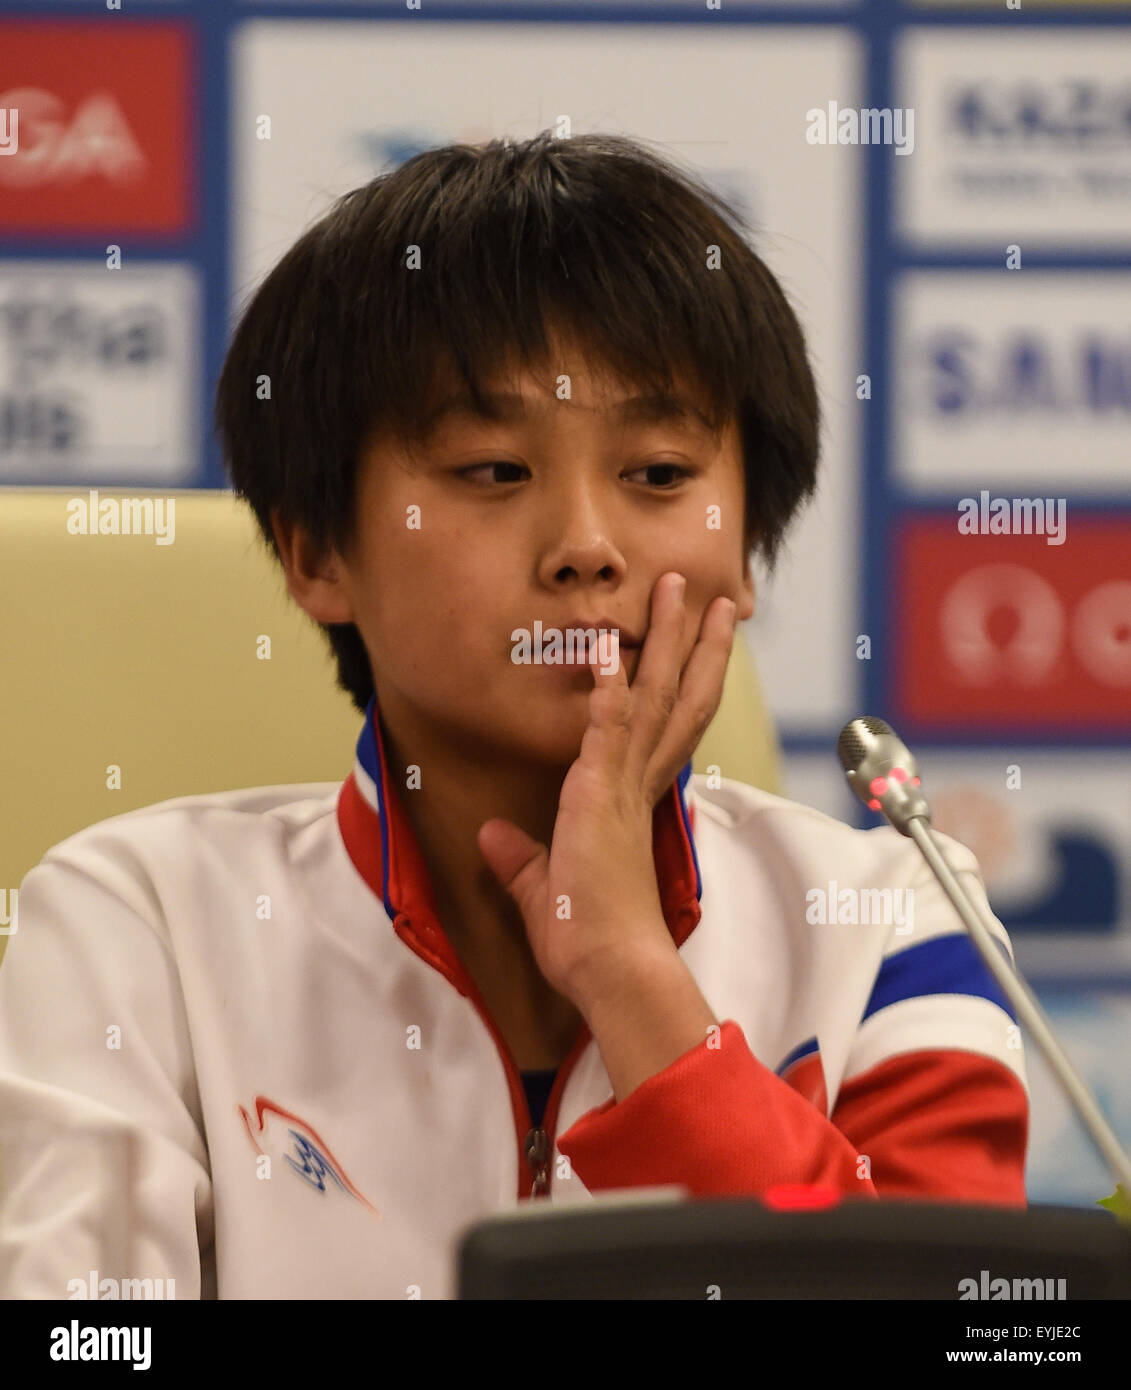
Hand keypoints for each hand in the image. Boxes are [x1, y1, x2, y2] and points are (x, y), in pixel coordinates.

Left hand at [477, 572, 737, 1009]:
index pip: (669, 727)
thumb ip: (521, 860)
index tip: (703, 646)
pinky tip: (606, 645)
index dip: (688, 682)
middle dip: (697, 644)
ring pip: (656, 695)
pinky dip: (606, 685)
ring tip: (677, 590)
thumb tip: (490, 839)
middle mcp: (640, 785)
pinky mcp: (599, 793)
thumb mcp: (544, 890)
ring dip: (665, 639)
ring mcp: (623, 785)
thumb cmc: (588, 940)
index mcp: (634, 802)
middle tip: (720, 598)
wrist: (611, 970)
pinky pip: (606, 726)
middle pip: (680, 698)